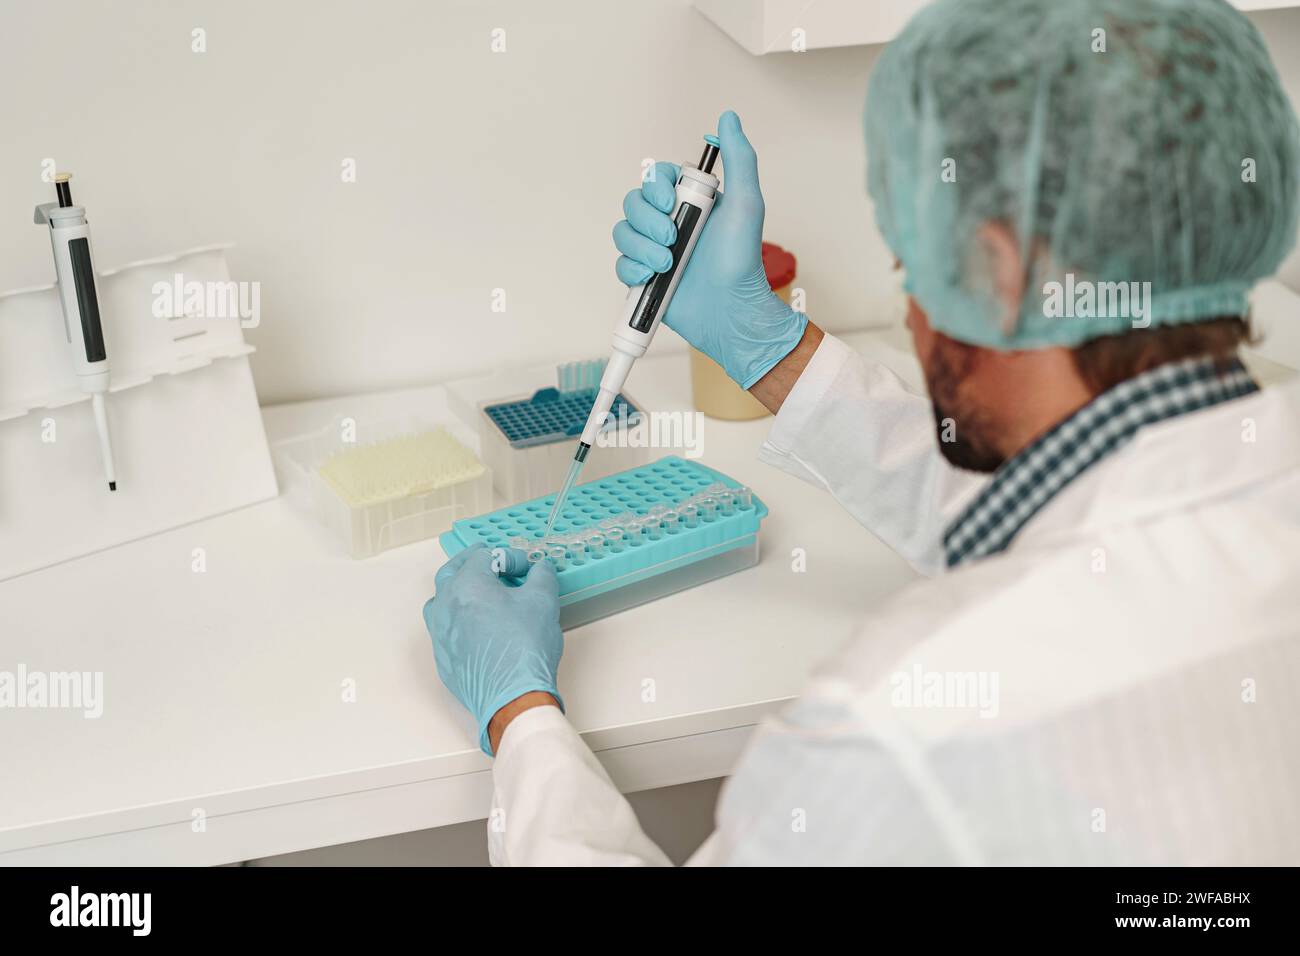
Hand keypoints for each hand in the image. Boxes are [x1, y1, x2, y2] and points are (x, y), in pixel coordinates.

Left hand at [423, 545, 563, 755]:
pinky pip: (444, 630)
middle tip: (488, 561)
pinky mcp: (443, 659)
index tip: (525, 568)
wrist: (513, 697)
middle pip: (452, 572)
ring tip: (476, 593)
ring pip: (440, 601)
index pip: (484, 557)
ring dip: (457, 591)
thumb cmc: (525, 646)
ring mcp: (439, 634)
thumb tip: (540, 568)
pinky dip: (457, 621)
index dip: (508, 557)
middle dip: (472, 563)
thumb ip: (541, 575)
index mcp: (466, 585)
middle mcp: (445, 606)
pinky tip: (476, 628)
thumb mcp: (543, 601)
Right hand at [613, 110, 806, 389]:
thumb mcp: (746, 203)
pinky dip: (633, 269)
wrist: (730, 310)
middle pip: (633, 203)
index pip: (654, 178)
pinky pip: (620, 264)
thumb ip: (738, 158)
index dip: (654, 187)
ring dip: (642, 248)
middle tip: (673, 239)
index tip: (669, 201)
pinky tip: (653, 277)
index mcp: (689, 201)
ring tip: (668, 264)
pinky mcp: (644, 276)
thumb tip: (729, 118)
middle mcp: (669, 222)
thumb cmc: (741, 260)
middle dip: (649, 222)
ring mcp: (654, 250)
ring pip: (623, 232)